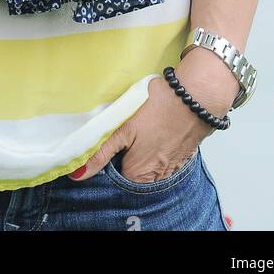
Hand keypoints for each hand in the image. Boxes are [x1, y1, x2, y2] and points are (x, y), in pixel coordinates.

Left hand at [69, 51, 236, 183]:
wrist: (196, 96)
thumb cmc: (159, 109)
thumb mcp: (123, 128)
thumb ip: (101, 152)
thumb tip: (77, 174)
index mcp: (138, 175)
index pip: (114, 177)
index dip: (108, 160)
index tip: (108, 143)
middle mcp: (156, 178)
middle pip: (132, 173)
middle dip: (125, 157)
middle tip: (125, 134)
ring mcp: (172, 168)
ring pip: (149, 166)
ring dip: (143, 153)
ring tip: (142, 131)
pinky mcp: (184, 156)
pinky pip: (165, 158)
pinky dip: (159, 148)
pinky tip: (157, 131)